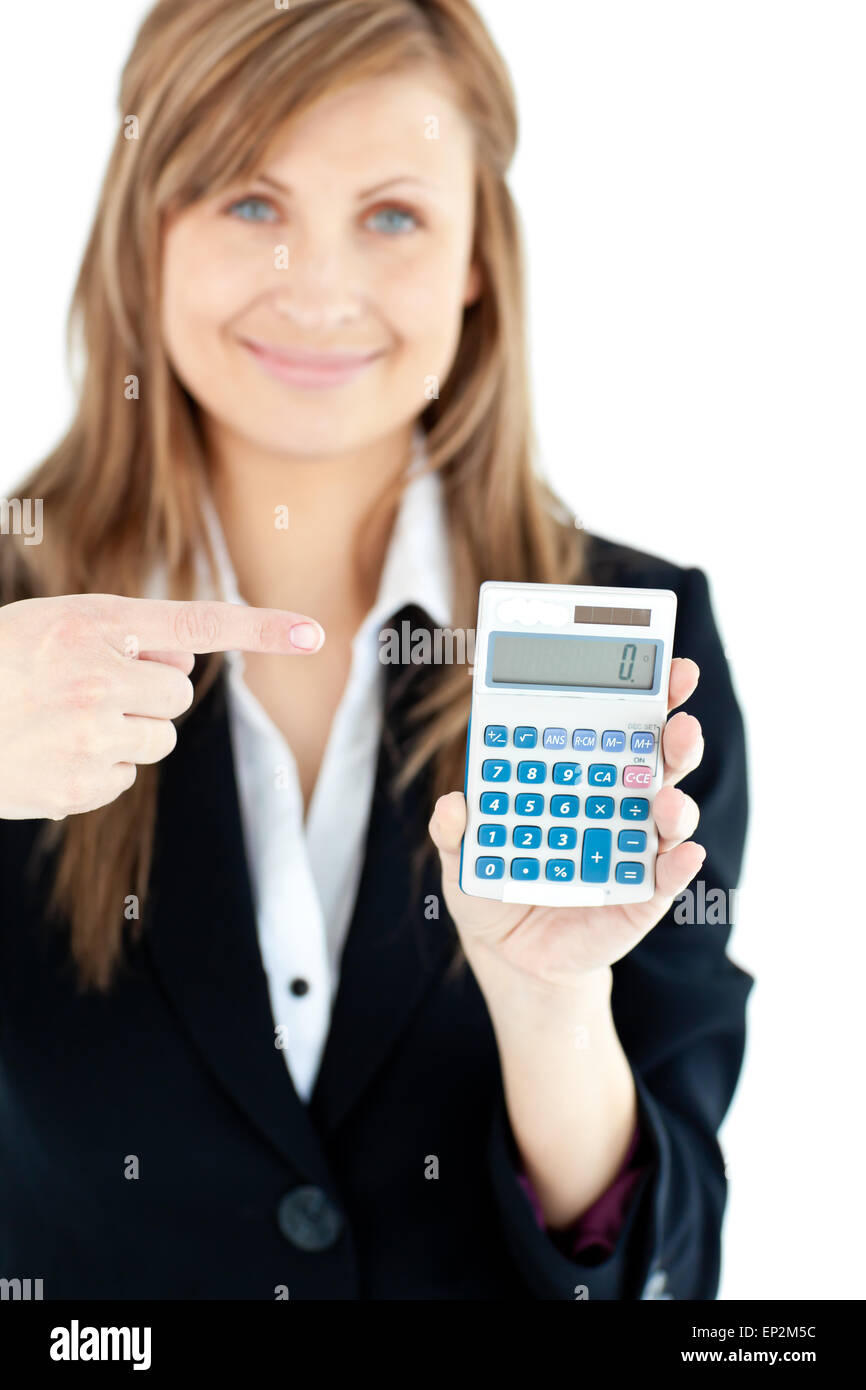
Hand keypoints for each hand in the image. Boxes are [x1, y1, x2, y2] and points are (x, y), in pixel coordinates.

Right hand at [0, 594, 324, 819]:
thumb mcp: (49, 627)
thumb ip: (123, 636)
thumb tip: (182, 666)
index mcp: (91, 623)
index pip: (197, 623)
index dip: (263, 628)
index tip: (317, 633)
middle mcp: (95, 675)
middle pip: (176, 695)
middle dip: (143, 696)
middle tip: (81, 692)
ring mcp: (87, 735)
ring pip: (156, 741)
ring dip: (123, 735)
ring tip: (60, 725)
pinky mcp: (77, 787)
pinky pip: (124, 778)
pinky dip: (95, 771)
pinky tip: (48, 756)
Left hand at [429, 657, 704, 993]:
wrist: (513, 957)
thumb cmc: (495, 886)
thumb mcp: (463, 857)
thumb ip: (456, 831)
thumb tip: (453, 804)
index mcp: (579, 774)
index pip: (615, 723)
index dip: (642, 691)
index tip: (665, 664)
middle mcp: (617, 802)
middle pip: (657, 758)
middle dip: (675, 734)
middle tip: (679, 721)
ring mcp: (634, 846)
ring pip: (669, 813)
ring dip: (675, 800)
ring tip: (665, 799)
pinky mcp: (644, 895)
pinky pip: (666, 876)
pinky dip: (678, 863)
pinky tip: (681, 854)